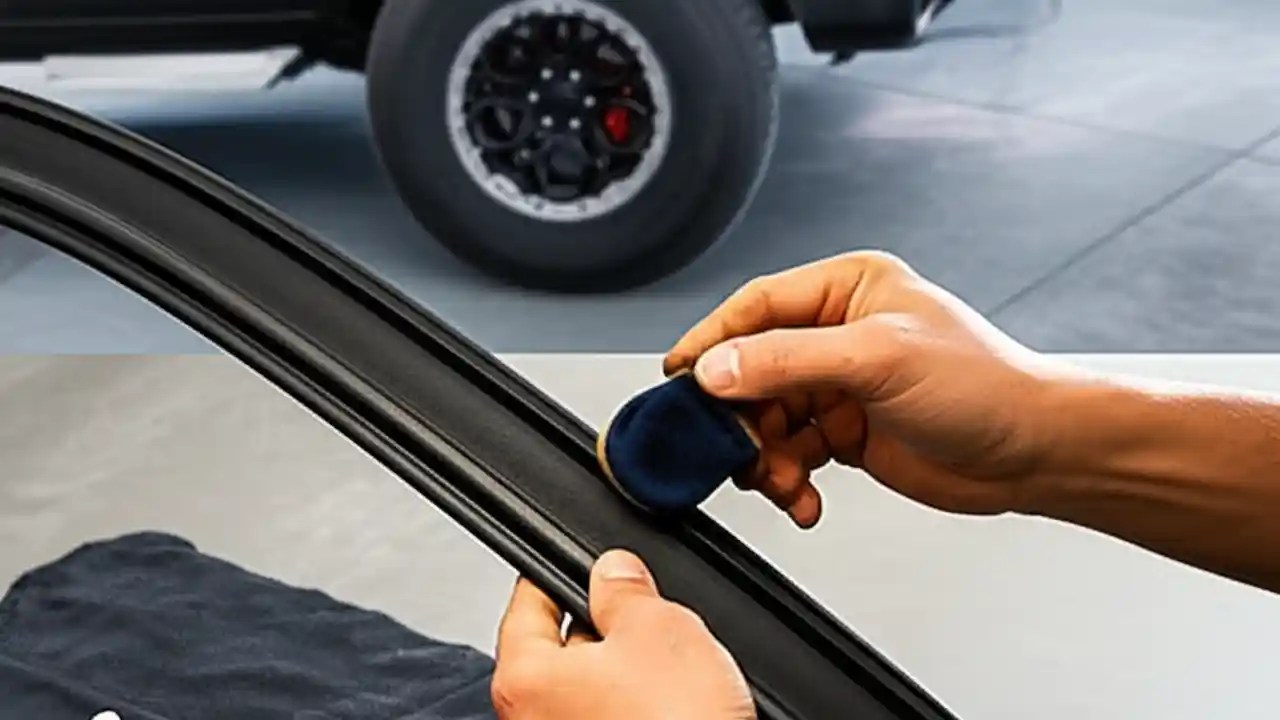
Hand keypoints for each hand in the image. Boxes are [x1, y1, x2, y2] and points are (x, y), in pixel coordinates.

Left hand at [492, 550, 754, 719]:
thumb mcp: (657, 627)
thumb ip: (625, 589)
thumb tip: (614, 570)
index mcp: (525, 680)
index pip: (527, 604)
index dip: (560, 574)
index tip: (580, 562)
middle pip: (560, 650)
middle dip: (604, 628)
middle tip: (644, 615)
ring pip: (592, 690)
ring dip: (626, 673)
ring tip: (671, 669)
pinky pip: (614, 719)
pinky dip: (639, 709)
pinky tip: (675, 706)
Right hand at [664, 251, 1082, 525]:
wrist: (1034, 453)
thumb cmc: (983, 385)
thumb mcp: (877, 359)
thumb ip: (788, 361)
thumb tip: (715, 369)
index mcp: (847, 289)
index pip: (756, 308)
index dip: (713, 342)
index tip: (679, 377)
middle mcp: (837, 333)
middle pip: (752, 369)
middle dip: (739, 416)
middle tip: (731, 448)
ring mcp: (839, 386)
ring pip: (766, 418)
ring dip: (763, 456)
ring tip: (781, 480)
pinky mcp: (845, 434)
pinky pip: (790, 454)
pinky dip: (787, 480)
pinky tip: (801, 496)